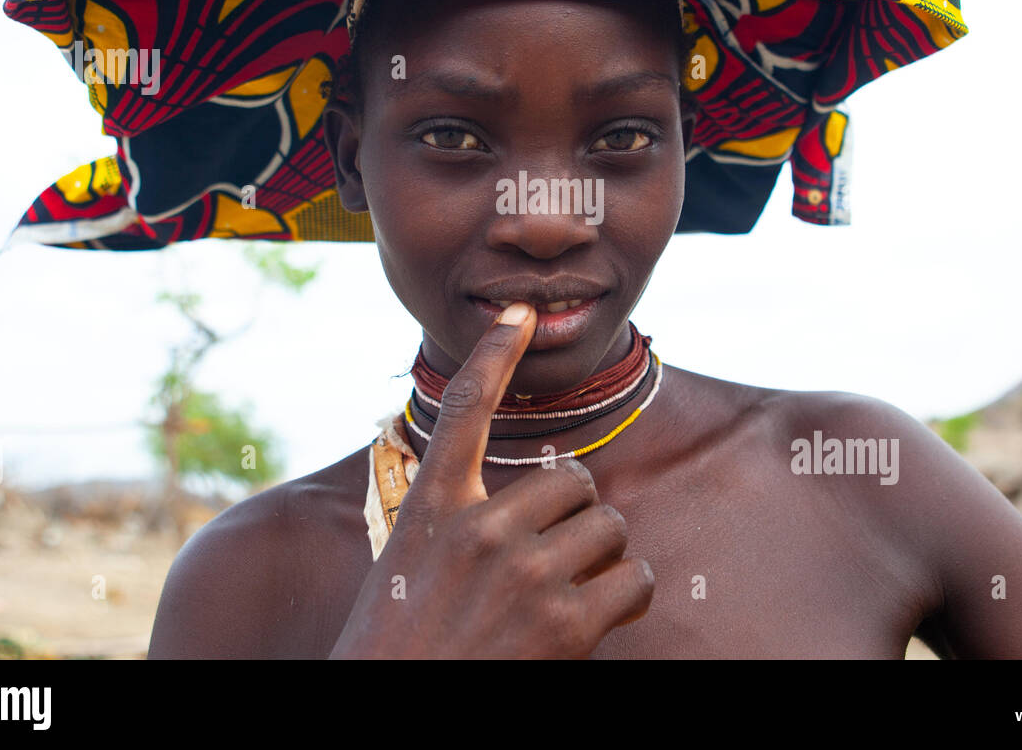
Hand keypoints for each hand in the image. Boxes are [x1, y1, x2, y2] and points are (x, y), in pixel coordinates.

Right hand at [330, 302, 653, 657]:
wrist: (386, 715)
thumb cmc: (396, 645)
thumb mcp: (408, 564)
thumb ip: (454, 523)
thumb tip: (525, 503)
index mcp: (431, 507)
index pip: (464, 409)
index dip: (495, 353)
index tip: (519, 312)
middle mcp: (479, 528)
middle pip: (574, 479)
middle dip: (579, 511)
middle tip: (559, 549)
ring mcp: (524, 573)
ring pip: (609, 526)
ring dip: (603, 553)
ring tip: (573, 587)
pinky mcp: (565, 625)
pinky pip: (635, 578)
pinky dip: (630, 593)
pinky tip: (604, 613)